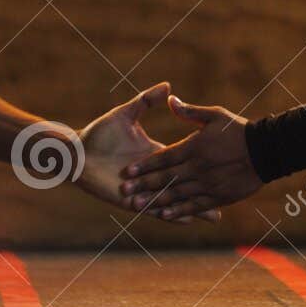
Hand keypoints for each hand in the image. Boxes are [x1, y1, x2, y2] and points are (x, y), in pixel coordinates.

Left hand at [75, 83, 219, 222]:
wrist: (77, 154)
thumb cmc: (100, 133)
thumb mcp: (127, 113)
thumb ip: (147, 100)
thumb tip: (168, 86)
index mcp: (156, 153)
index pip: (184, 160)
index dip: (202, 164)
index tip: (223, 165)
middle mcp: (153, 173)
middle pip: (185, 184)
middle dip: (205, 193)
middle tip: (228, 198)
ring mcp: (144, 188)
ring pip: (174, 200)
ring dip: (195, 208)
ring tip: (214, 217)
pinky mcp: (132, 201)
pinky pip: (155, 209)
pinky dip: (171, 215)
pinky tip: (186, 220)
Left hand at [118, 95, 261, 219]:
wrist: (266, 151)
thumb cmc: (239, 130)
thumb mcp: (214, 115)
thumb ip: (190, 111)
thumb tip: (170, 99)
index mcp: (194, 147)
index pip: (163, 158)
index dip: (144, 165)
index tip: (127, 171)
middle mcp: (198, 168)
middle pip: (165, 179)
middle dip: (143, 185)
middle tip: (124, 191)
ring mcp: (208, 184)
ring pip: (177, 195)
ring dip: (155, 201)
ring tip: (137, 205)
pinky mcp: (219, 196)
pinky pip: (195, 205)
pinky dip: (179, 211)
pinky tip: (164, 215)